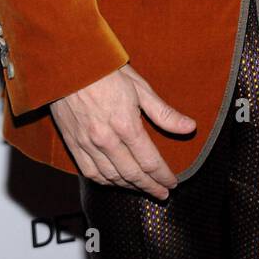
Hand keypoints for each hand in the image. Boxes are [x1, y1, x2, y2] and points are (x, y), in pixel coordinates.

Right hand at [50, 64, 196, 197]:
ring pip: (112, 177)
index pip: (149, 161)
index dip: (163, 176)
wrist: (68, 64)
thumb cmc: (106, 70)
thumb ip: (164, 113)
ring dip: (130, 187)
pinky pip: (91, 173)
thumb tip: (189, 127)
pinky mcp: (73, 144)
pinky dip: (106, 182)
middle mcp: (106, 139)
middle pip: (132, 174)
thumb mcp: (140, 87)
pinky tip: (116, 183)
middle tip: (162, 194)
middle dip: (150, 187)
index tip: (172, 183)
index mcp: (125, 125)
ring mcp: (87, 144)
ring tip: (143, 189)